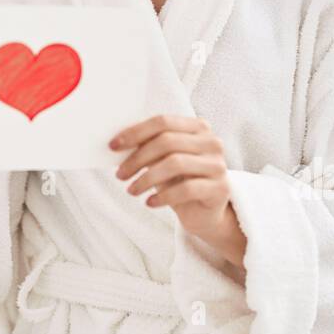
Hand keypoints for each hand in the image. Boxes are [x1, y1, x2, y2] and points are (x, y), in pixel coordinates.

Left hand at [111, 115, 245, 266]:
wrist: (204, 212)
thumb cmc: (179, 180)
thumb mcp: (163, 160)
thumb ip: (148, 146)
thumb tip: (117, 142)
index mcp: (197, 126)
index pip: (162, 121)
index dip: (135, 132)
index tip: (113, 146)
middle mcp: (211, 142)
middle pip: (167, 142)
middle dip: (137, 158)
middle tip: (119, 174)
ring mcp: (217, 165)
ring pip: (175, 164)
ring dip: (146, 178)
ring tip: (131, 190)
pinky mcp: (220, 189)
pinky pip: (186, 189)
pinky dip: (163, 196)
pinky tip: (150, 202)